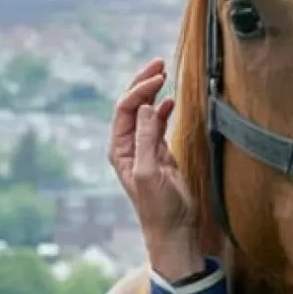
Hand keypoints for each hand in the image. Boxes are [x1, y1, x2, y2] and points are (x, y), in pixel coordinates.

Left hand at [109, 59, 199, 278]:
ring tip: (165, 73)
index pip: (125, 109)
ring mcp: (145, 149)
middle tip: (159, 63)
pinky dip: (164, 109)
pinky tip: (171, 100)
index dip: (140, 90)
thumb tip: (149, 107)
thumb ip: (148, 139)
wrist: (173, 230)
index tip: (160, 77)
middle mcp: (129, 146)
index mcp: (120, 149)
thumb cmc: (159, 207)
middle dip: (143, 82)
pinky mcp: (160, 154)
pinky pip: (159, 124)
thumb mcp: (150, 172)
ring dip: (154, 92)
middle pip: (132, 105)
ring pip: (146, 112)